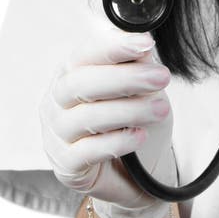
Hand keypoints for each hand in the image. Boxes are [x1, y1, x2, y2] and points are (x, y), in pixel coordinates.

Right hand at [39, 24, 173, 210]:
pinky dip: (116, 142)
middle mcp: (56, 102)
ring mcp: (57, 135)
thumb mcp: (141, 90)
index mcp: (70, 74)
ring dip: (129, 110)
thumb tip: (143, 45)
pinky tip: (140, 136)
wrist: (134, 173)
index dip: (114, 47)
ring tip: (161, 110)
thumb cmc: (131, 122)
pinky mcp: (66, 166)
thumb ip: (137, 66)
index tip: (146, 44)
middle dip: (125, 78)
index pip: (85, 54)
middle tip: (162, 77)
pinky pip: (86, 152)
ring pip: (85, 118)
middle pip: (80, 83)